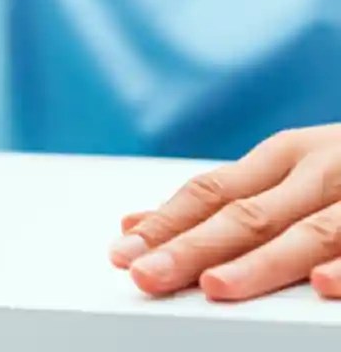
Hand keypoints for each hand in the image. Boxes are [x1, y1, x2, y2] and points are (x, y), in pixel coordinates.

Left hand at [110, 125, 340, 300]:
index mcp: (286, 156)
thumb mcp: (286, 172)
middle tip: (148, 275)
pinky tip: (322, 286)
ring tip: (217, 287)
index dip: (166, 223)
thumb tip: (131, 227)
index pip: (212, 191)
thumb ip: (218, 200)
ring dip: (261, 263)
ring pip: (309, 231)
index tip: (123, 253)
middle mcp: (322, 169)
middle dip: (193, 247)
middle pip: (248, 213)